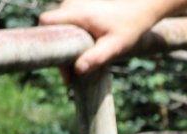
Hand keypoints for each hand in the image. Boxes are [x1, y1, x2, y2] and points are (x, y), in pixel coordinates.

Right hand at [39, 0, 163, 74]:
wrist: (141, 11)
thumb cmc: (130, 28)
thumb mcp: (115, 46)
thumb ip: (96, 57)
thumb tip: (77, 70)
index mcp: (77, 12)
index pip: (46, 21)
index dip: (46, 41)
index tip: (56, 62)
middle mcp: (72, 4)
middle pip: (52, 27)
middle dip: (58, 50)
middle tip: (69, 74)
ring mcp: (74, 3)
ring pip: (59, 26)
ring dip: (65, 45)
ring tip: (77, 65)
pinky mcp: (79, 6)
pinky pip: (68, 23)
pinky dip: (72, 37)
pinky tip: (83, 52)